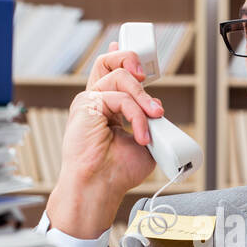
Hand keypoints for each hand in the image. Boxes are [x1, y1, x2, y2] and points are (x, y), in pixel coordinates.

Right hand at [45, 42, 164, 237]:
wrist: (100, 187)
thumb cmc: (117, 173)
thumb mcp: (144, 142)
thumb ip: (150, 122)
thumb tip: (160, 110)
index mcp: (105, 109)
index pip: (111, 73)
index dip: (122, 59)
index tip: (139, 61)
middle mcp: (95, 102)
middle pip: (108, 62)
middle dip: (131, 62)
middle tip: (148, 81)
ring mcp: (89, 102)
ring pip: (119, 76)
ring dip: (143, 97)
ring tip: (154, 118)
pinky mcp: (86, 104)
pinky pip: (120, 97)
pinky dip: (137, 115)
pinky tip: (141, 135)